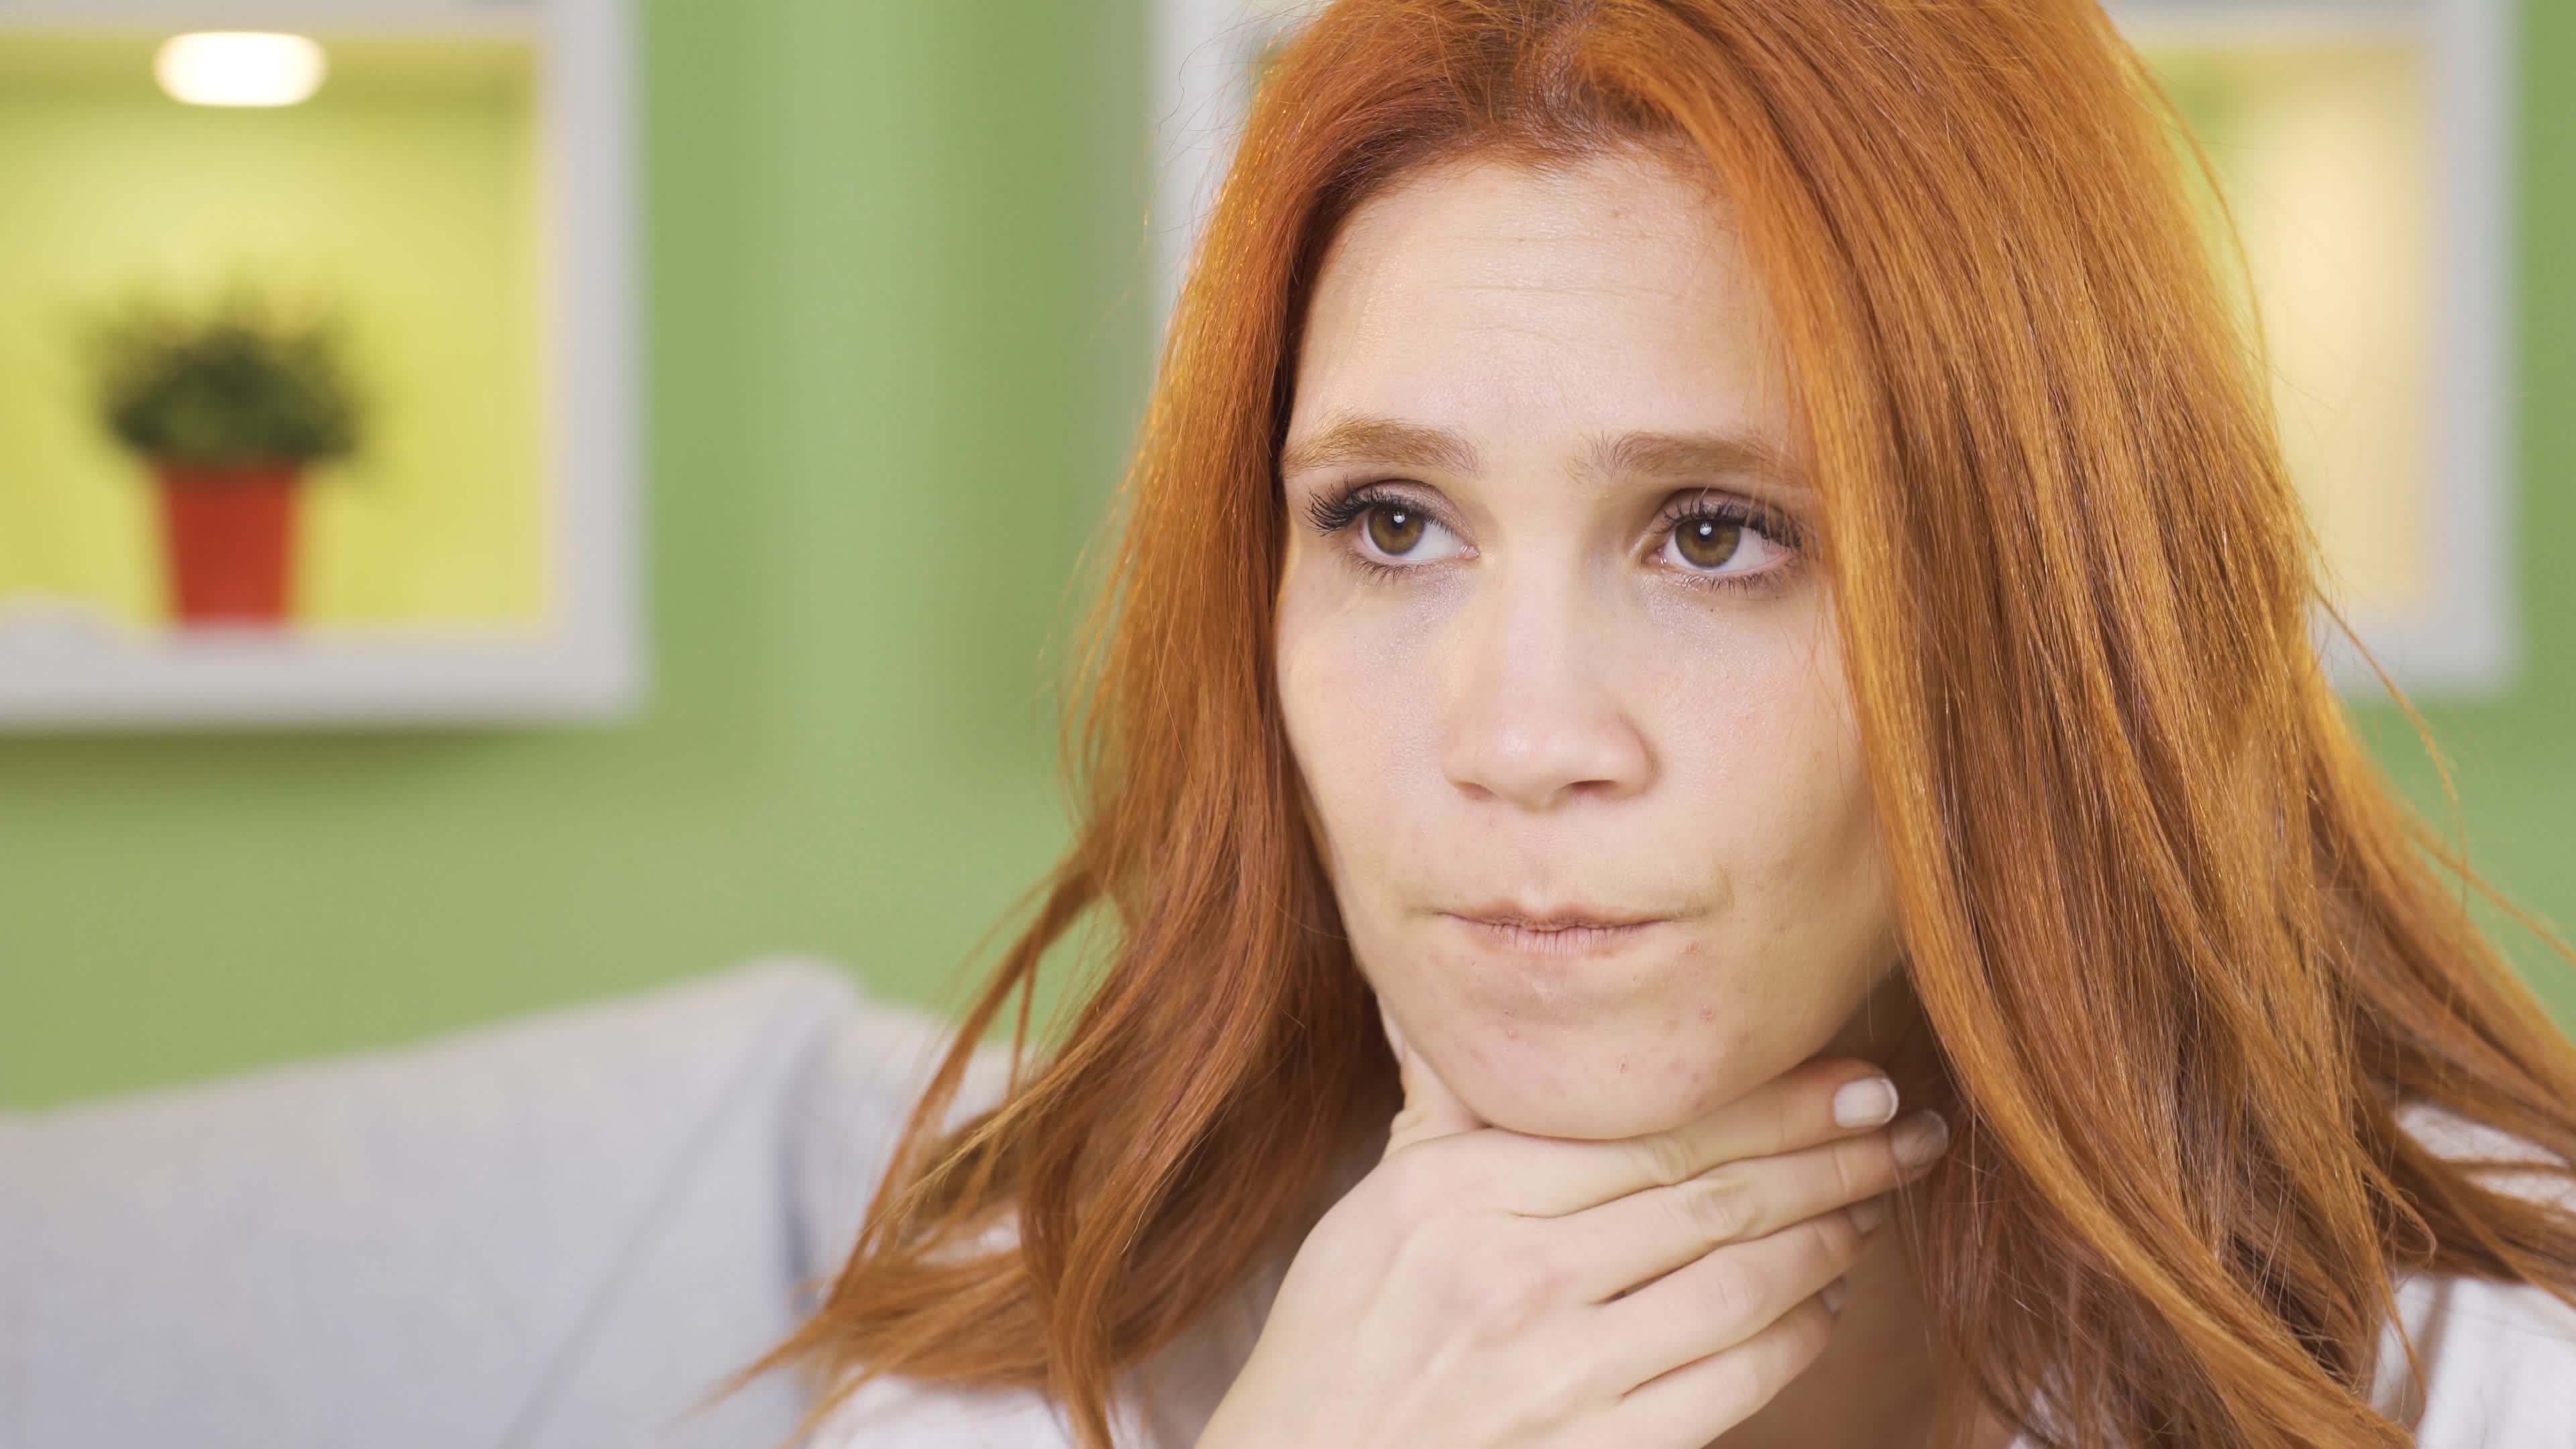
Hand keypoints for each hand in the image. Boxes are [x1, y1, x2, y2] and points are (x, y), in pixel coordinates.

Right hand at [1193, 1003, 1946, 1448]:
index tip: (1852, 1075)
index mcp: (1458, 1196)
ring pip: (1740, 1286)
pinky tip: (1823, 1305)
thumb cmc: (1337, 1345)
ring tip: (1873, 1205)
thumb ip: (1441, 1109)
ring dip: (1829, 1240)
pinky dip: (1795, 1338)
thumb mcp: (1370, 1212)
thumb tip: (1447, 998)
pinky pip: (1731, 1384)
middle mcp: (1514, 1276)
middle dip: (1832, 1157)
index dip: (1771, 1099)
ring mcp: (1559, 1374)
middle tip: (1904, 1129)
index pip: (1650, 1128)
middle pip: (1714, 1197)